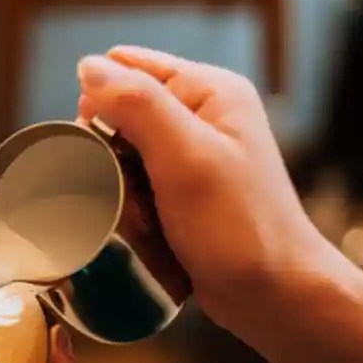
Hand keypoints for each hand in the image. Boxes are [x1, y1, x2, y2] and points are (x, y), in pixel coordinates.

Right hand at [76, 46, 337, 332]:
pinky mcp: (186, 193)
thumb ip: (138, 105)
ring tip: (137, 215)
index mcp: (211, 90)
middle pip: (121, 113)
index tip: (104, 150)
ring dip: (115, 185)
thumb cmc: (239, 230)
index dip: (102, 104)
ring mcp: (195, 156)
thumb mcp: (185, 158)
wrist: (274, 296)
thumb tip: (88, 66)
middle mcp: (204, 115)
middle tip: (125, 190)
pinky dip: (128, 205)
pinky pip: (135, 186)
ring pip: (122, 154)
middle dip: (107, 152)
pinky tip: (140, 228)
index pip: (128, 67)